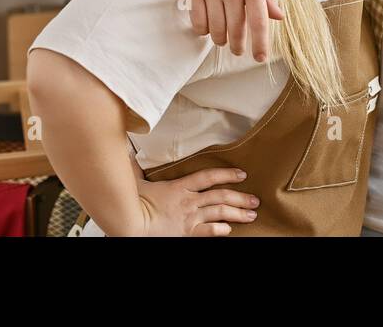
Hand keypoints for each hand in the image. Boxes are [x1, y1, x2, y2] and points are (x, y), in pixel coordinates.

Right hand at [127, 167, 258, 236]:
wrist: (130, 224)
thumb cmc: (131, 203)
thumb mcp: (135, 181)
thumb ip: (135, 166)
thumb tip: (127, 150)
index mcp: (179, 187)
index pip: (208, 176)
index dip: (227, 174)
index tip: (241, 174)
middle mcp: (188, 201)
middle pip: (220, 196)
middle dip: (240, 197)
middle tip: (254, 200)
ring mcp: (189, 218)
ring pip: (219, 213)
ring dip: (238, 214)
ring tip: (251, 215)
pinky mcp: (186, 233)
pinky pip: (208, 231)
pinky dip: (220, 230)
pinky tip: (229, 230)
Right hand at [164, 0, 284, 61]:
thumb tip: (279, 16)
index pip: (259, 22)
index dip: (260, 45)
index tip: (260, 59)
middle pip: (236, 30)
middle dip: (238, 46)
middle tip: (238, 50)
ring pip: (215, 29)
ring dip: (220, 39)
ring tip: (222, 38)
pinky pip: (197, 21)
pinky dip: (202, 30)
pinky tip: (206, 27)